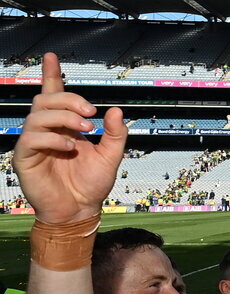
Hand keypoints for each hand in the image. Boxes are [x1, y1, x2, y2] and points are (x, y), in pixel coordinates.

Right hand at [12, 53, 126, 223]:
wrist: (80, 211)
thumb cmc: (91, 185)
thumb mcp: (110, 157)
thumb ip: (115, 134)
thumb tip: (115, 110)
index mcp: (64, 127)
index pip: (55, 95)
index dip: (52, 75)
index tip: (53, 57)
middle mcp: (47, 130)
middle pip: (46, 99)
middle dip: (69, 100)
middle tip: (90, 114)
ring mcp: (34, 143)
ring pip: (38, 115)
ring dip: (63, 117)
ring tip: (84, 129)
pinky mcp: (25, 158)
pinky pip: (32, 138)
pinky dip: (52, 138)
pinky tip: (69, 146)